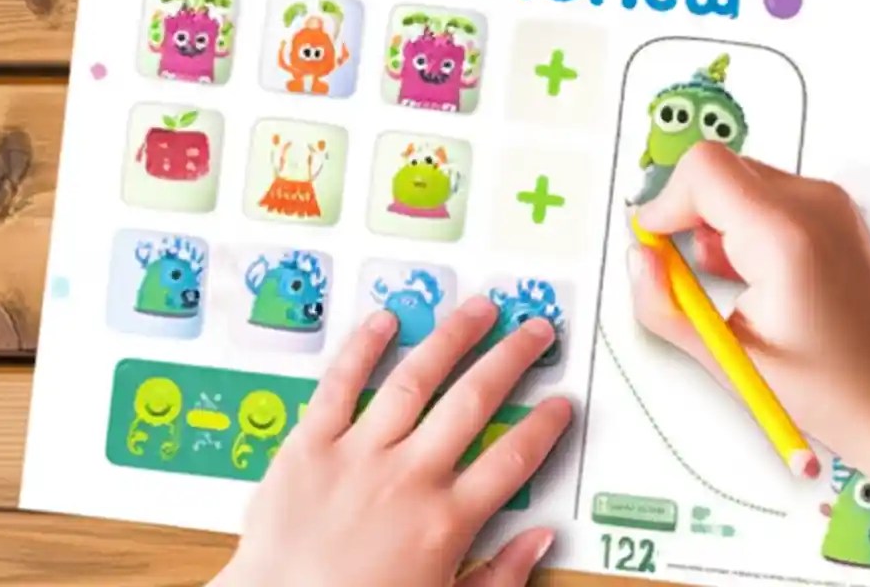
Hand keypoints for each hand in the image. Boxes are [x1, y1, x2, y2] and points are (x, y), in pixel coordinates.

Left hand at [212, 296, 572, 586]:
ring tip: (479, 309)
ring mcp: (358, 457)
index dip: (545, 426)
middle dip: (512, 360)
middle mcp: (408, 479)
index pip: (514, 459)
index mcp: (445, 522)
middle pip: (475, 403)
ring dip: (452, 338)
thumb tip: (539, 540)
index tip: (561, 404)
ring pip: (416, 381)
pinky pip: (338, 387)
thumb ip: (499, 576)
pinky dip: (361, 349)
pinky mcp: (308, 449)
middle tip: (535, 331)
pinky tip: (384, 321)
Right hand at [628, 142, 869, 459]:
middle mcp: (814, 204)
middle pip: (719, 169)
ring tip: (728, 278)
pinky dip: (743, 221)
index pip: (704, 169)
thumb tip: (639, 258)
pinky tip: (751, 271)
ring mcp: (831, 202)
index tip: (658, 244)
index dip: (666, 203)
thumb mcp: (725, 357)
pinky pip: (767, 191)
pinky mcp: (836, 210)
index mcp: (785, 236)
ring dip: (716, 219)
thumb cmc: (821, 386)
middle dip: (688, 213)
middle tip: (687, 270)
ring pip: (740, 177)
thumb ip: (664, 306)